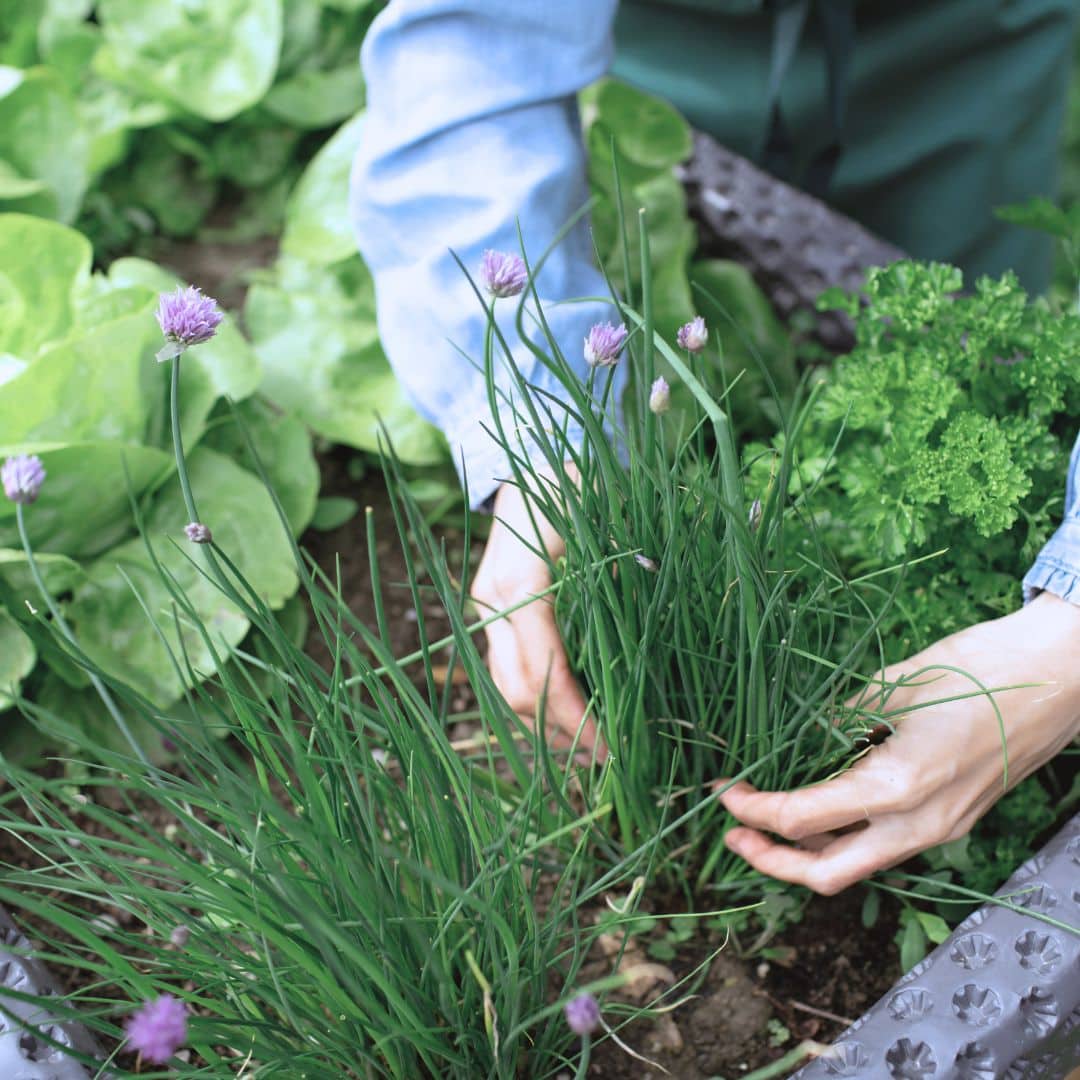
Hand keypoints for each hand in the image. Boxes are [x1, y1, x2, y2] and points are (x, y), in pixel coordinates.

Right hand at [470, 473, 600, 757]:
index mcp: (520, 584)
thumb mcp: (608, 524)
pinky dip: (539, 705)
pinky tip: (573, 720)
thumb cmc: (578, 484)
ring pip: (506, 693)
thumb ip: (626, 585)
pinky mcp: (491, 616)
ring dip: (549, 729)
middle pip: (518, 695)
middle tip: (616, 759)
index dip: (581, 720)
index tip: (620, 746)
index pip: (543, 676)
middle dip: (565, 737)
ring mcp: (485, 611)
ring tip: (598, 750)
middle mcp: (492, 604)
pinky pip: (508, 674)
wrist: (534, 461)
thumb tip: (655, 662)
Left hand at [717, 592, 1079, 894]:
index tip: (724, 790)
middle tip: (735, 832)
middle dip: (773, 859)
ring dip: (808, 850)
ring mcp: (941, 829)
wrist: (1058, 676)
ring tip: (769, 820)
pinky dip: (846, 834)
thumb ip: (837, 717)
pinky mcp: (953, 822)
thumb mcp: (891, 684)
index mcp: (897, 786)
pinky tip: (823, 804)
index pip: (802, 817)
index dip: (753, 808)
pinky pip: (886, 844)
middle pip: (827, 872)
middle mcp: (919, 823)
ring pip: (858, 864)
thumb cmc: (979, 668)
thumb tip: (795, 734)